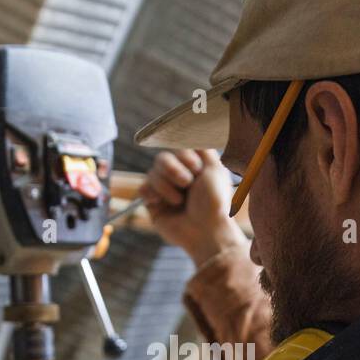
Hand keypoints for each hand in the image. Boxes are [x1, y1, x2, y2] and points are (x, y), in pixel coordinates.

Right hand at [139, 149, 247, 265]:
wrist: (205, 230)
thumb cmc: (214, 202)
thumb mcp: (215, 168)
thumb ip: (203, 146)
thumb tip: (191, 130)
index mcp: (192, 167)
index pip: (176, 148)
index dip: (184, 157)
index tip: (197, 170)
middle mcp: (177, 176)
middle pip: (161, 158)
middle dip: (174, 170)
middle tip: (188, 184)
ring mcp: (164, 190)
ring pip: (152, 172)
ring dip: (167, 186)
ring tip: (180, 201)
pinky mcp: (153, 204)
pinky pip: (143, 188)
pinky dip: (154, 194)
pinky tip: (165, 204)